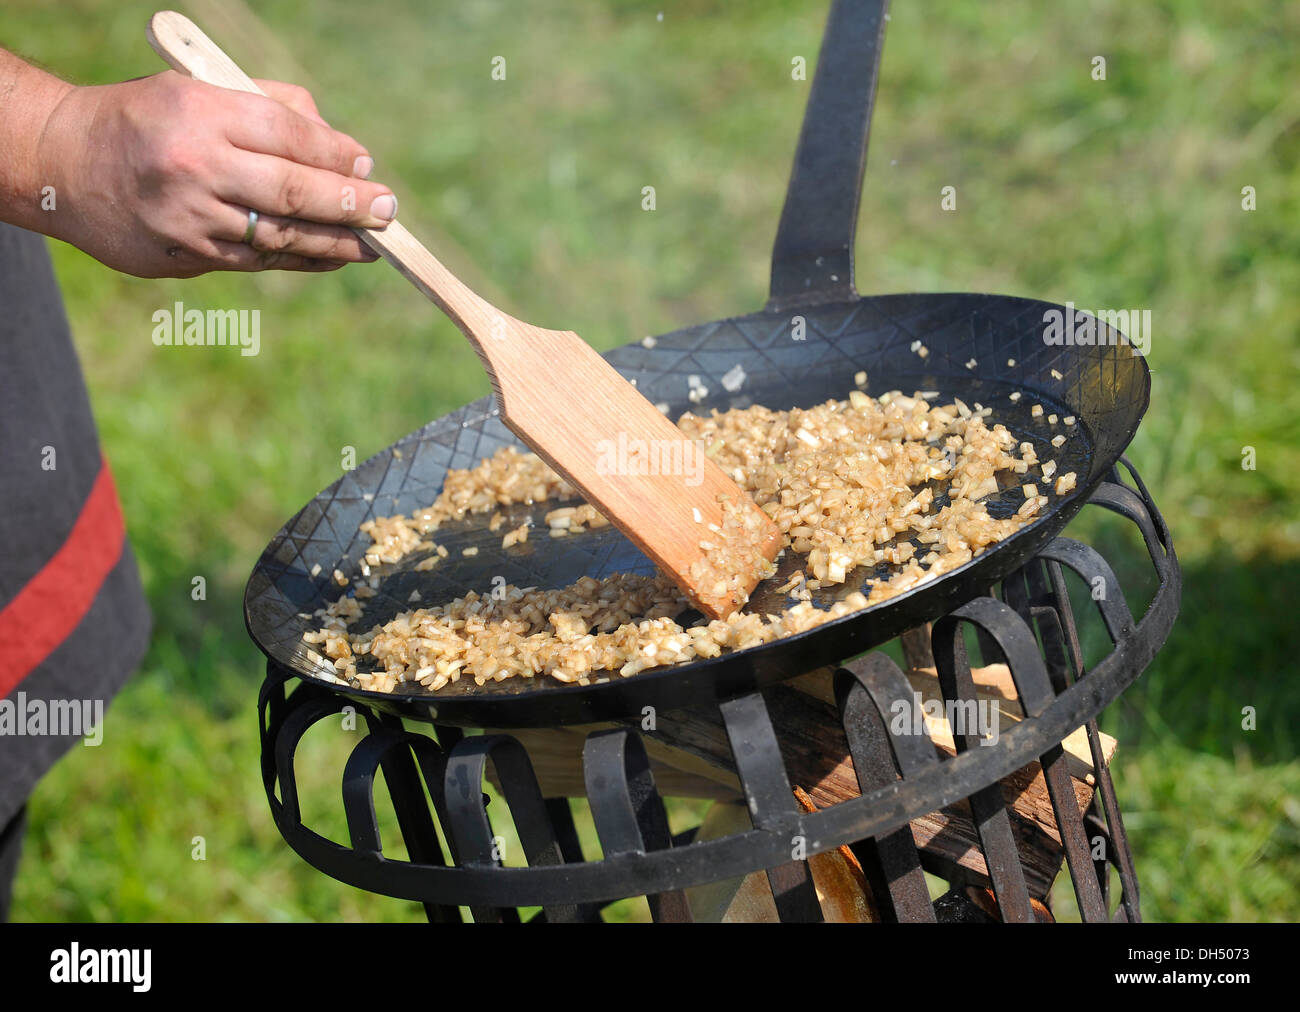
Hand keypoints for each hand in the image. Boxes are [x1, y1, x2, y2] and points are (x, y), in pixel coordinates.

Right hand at [35, 71, 395, 277]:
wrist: (64, 165)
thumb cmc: (147, 120)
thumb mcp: (198, 91)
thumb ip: (270, 108)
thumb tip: (342, 147)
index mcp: (201, 113)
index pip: (288, 134)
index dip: (336, 154)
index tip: (367, 168)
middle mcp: (195, 167)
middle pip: (292, 190)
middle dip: (349, 204)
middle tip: (388, 212)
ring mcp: (190, 218)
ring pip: (279, 234)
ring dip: (334, 242)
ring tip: (371, 243)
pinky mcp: (185, 256)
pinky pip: (257, 259)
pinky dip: (300, 258)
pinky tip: (330, 256)